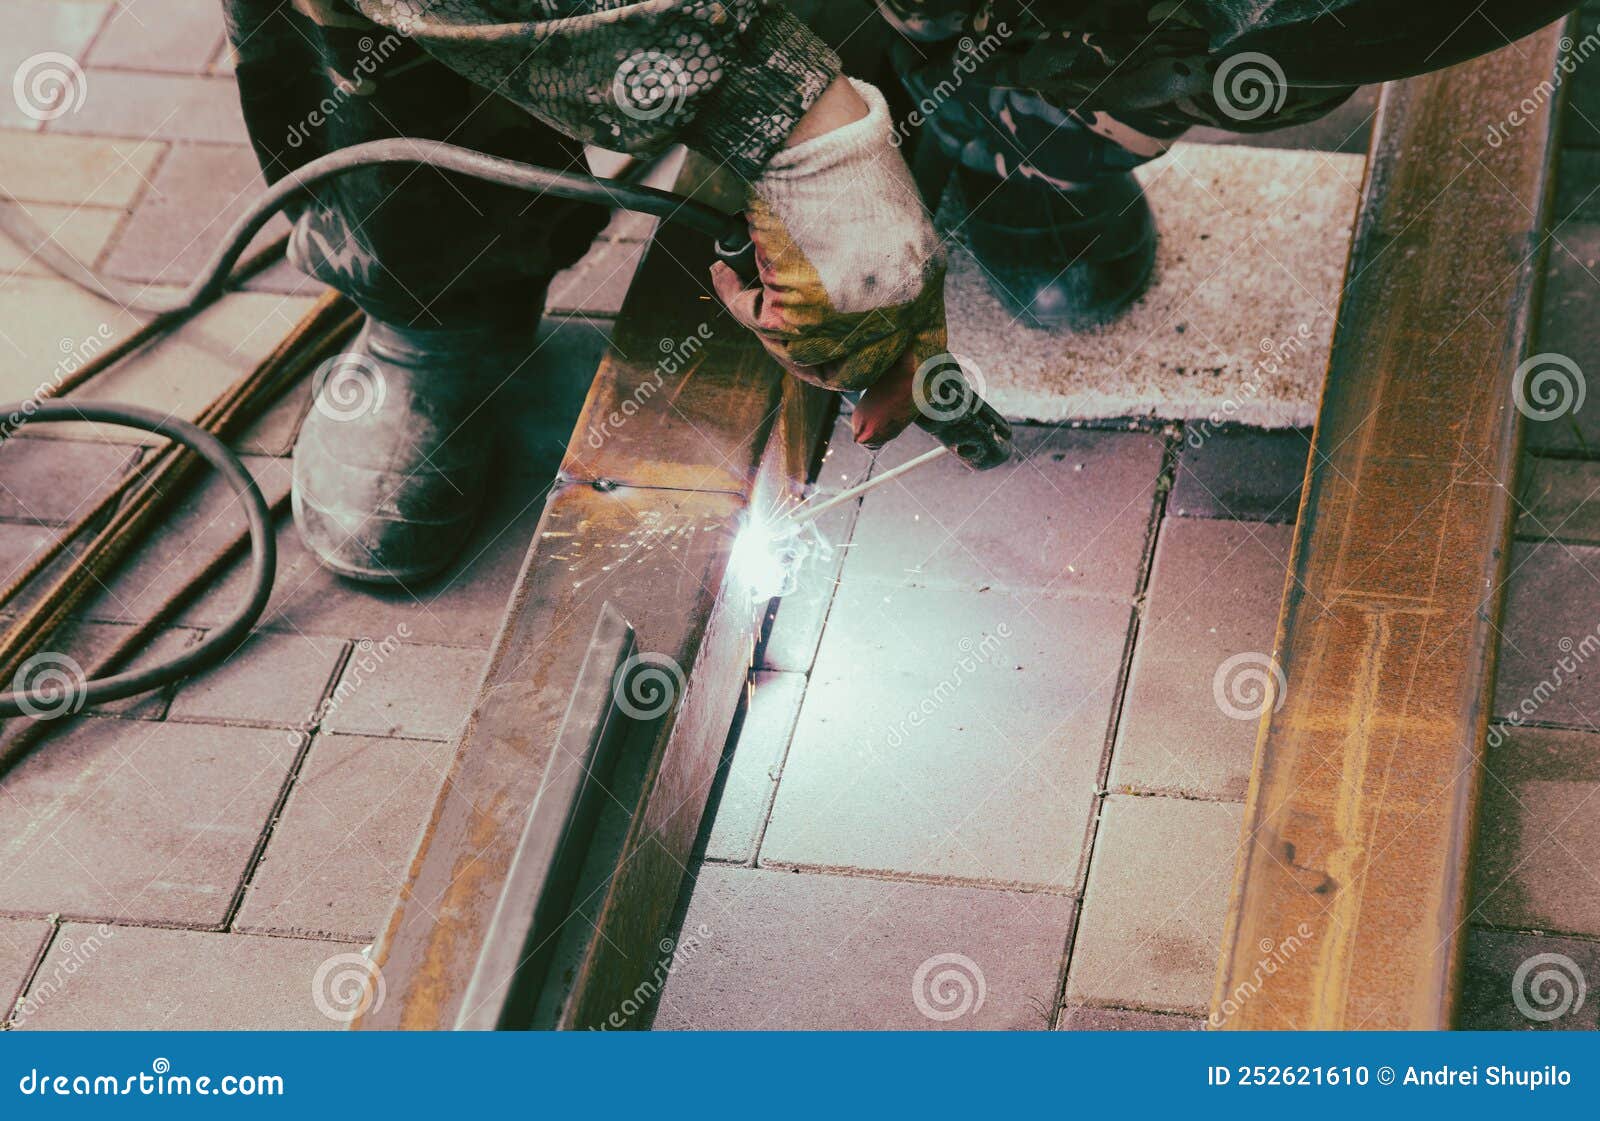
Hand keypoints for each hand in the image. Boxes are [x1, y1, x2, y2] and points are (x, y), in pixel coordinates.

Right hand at [710, 77, 947, 449]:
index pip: (921, 367)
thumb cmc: (843, 167)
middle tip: (784, 322)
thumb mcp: (891, 232)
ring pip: (800, 356)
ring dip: (773, 323)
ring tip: (760, 277)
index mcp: (924, 285)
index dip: (896, 407)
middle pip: (850, 370)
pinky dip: (738, 296)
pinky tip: (731, 269)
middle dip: (814, 353)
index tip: (870, 431)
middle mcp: (893, 308)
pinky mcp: (798, 311)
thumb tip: (857, 345)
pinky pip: (757, 323)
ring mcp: (848, 315)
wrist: (813, 133)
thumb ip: (886, 289)